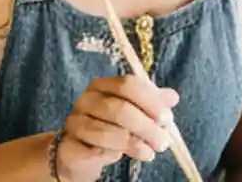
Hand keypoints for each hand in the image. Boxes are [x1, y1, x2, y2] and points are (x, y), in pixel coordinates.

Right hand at [54, 75, 179, 180]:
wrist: (82, 152)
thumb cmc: (112, 127)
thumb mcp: (135, 112)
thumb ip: (153, 103)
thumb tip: (172, 97)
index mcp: (103, 85)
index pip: (128, 85)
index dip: (151, 101)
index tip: (167, 119)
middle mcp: (86, 100)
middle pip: (118, 109)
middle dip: (146, 127)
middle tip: (162, 142)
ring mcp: (74, 122)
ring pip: (106, 132)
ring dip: (134, 144)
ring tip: (150, 152)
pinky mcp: (68, 145)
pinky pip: (94, 150)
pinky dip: (114, 153)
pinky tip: (127, 156)